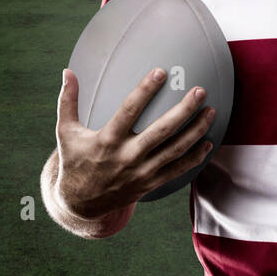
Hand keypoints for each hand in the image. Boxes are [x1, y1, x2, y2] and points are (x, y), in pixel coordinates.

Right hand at [54, 67, 215, 216]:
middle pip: (161, 131)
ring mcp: (141, 172)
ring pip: (175, 150)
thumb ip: (68, 101)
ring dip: (196, 130)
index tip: (161, 72)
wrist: (81, 204)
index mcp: (107, 140)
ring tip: (210, 111)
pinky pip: (177, 170)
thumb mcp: (66, 132)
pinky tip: (209, 141)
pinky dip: (195, 157)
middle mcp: (127, 156)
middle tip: (200, 91)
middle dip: (183, 110)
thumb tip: (67, 71)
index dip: (145, 90)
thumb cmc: (74, 161)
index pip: (129, 110)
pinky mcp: (150, 184)